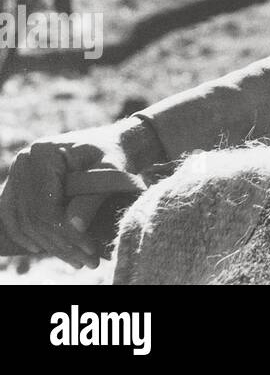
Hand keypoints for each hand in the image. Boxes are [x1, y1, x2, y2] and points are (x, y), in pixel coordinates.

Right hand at [0, 121, 154, 267]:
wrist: (113, 142)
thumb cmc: (116, 153)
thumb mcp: (110, 172)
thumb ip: (91, 197)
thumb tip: (74, 228)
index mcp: (43, 154)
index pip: (46, 206)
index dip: (66, 234)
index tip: (91, 250)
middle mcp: (24, 162)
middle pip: (33, 217)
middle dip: (61, 245)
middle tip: (88, 262)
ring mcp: (18, 174)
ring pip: (25, 222)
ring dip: (49, 246)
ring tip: (78, 261)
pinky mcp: (19, 186)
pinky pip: (17, 218)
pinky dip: (31, 237)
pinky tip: (51, 249)